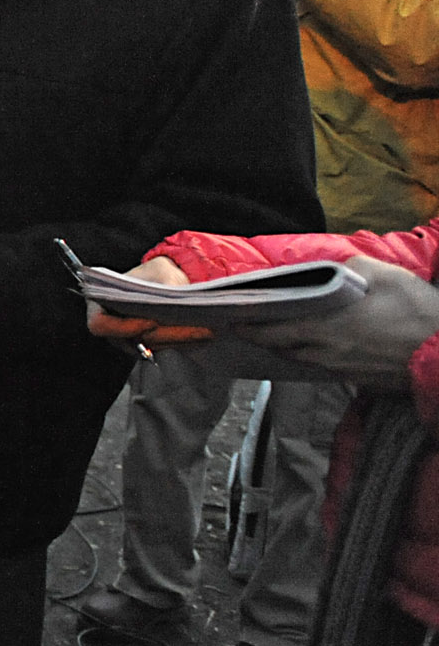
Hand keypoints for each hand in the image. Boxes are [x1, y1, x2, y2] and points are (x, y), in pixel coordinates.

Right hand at [85, 255, 214, 345]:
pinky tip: (201, 334)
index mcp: (101, 301)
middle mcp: (111, 324)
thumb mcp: (160, 272)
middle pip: (128, 342)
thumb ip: (161, 290)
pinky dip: (181, 342)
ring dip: (177, 341)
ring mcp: (127, 338)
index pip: (99, 324)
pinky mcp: (147, 345)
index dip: (123, 328)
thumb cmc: (158, 272)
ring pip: (149, 349)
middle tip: (191, 328)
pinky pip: (161, 349)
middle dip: (162, 336)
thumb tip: (170, 307)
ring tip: (206, 330)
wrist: (171, 279)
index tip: (151, 321)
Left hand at [236, 256, 438, 391]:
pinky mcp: (356, 378)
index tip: (229, 319)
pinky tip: (312, 343)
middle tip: (243, 326)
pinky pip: (321, 366)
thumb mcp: (385, 276)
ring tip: (273, 331)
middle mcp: (325, 352)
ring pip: (299, 358)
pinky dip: (309, 354)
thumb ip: (350, 267)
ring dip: (284, 346)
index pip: (270, 330)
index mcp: (324, 328)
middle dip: (259, 336)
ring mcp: (340, 369)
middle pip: (280, 347)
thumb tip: (329, 267)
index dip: (247, 325)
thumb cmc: (418, 312)